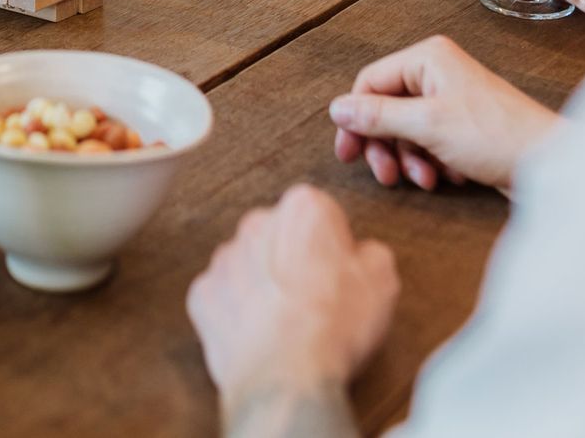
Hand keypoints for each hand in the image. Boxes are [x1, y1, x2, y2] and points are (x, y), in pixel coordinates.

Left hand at [188, 185, 397, 415]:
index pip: (321, 215)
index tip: (341, 275)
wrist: (285, 377)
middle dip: (294, 260)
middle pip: (280, 236)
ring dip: (263, 285)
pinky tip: (260, 336)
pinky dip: (238, 313)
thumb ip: (371, 254)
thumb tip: (362, 255)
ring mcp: (224, 259)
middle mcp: (256, 224)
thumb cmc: (335, 325)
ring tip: (287, 324)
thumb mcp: (382, 283)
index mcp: (303, 208)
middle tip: (315, 300)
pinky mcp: (202, 294)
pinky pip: (223, 297)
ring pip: (248, 265)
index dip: (334, 248)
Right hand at [329, 36, 561, 193]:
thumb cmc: (496, 136)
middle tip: (386, 176)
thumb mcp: (427, 126)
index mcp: (428, 59)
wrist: (549, 163)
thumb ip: (378, 116)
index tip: (348, 153)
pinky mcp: (464, 125)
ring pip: (407, 131)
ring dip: (410, 159)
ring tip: (426, 180)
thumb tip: (337, 108)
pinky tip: (449, 176)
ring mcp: (452, 99)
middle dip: (386, 146)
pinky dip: (432, 163)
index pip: (370, 82)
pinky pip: (430, 143)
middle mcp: (438, 73)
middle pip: (387, 109)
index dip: (355, 119)